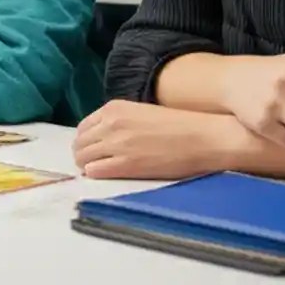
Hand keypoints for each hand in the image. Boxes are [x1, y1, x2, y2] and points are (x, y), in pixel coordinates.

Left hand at [73, 101, 233, 179]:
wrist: (204, 137)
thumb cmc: (180, 125)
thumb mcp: (141, 113)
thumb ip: (119, 122)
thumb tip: (102, 138)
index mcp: (114, 108)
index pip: (83, 127)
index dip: (85, 141)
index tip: (92, 150)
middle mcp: (110, 123)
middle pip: (79, 143)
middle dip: (83, 155)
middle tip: (93, 164)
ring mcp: (116, 143)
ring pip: (83, 158)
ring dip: (87, 166)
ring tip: (100, 171)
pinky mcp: (126, 164)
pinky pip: (94, 171)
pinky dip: (95, 175)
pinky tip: (107, 176)